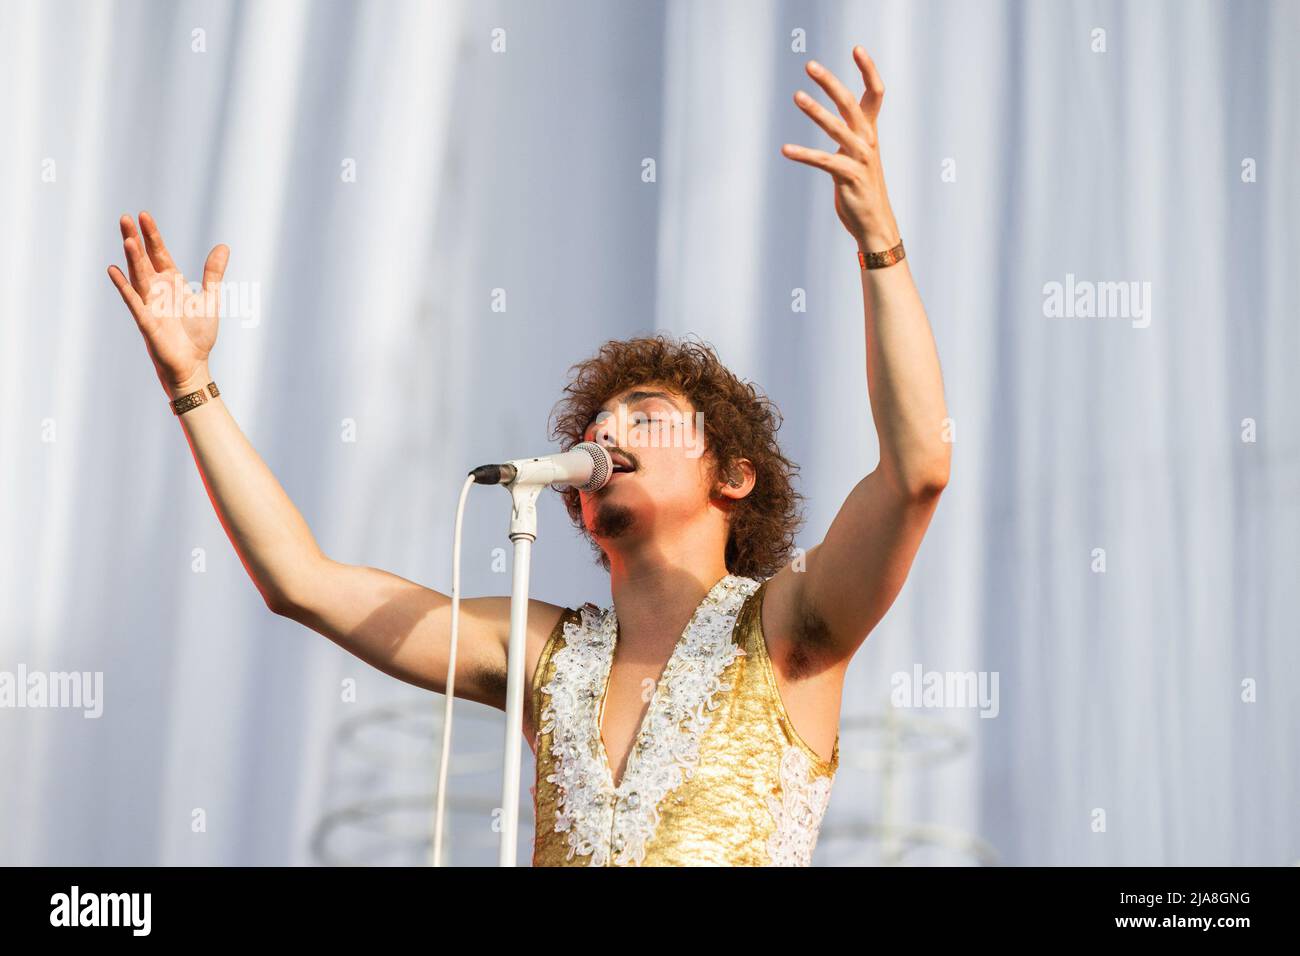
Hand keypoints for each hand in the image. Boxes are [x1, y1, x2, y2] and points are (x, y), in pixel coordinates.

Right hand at [107, 212, 228, 398]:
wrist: (193, 364)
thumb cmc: (198, 334)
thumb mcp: (210, 298)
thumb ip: (213, 273)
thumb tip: (223, 246)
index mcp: (172, 282)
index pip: (159, 253)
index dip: (152, 235)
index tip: (143, 215)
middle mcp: (157, 290)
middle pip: (143, 260)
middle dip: (135, 239)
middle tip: (124, 217)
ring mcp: (150, 305)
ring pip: (138, 277)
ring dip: (132, 259)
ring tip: (127, 240)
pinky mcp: (147, 322)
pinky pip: (134, 302)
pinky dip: (125, 287)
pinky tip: (114, 271)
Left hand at [781, 46, 900, 251]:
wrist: (874, 225)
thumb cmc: (862, 190)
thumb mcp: (857, 157)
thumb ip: (849, 137)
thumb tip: (835, 123)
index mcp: (870, 133)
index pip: (875, 94)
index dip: (868, 70)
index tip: (857, 49)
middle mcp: (868, 141)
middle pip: (851, 103)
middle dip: (831, 82)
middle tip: (810, 66)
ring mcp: (861, 159)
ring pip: (837, 127)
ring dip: (816, 110)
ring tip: (797, 96)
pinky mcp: (848, 177)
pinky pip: (823, 161)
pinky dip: (803, 154)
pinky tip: (785, 150)